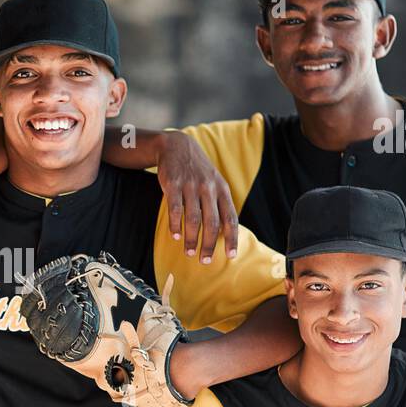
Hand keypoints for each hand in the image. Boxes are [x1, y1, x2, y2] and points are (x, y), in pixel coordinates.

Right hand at [157, 130, 238, 262]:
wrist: (176, 146)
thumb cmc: (197, 170)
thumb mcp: (213, 182)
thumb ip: (219, 203)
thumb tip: (224, 232)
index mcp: (222, 189)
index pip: (230, 218)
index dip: (232, 238)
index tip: (230, 255)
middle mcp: (209, 188)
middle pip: (212, 222)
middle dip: (209, 244)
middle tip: (204, 260)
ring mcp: (191, 185)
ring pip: (193, 218)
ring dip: (191, 238)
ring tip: (189, 252)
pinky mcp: (173, 184)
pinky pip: (175, 208)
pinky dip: (175, 225)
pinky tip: (174, 236)